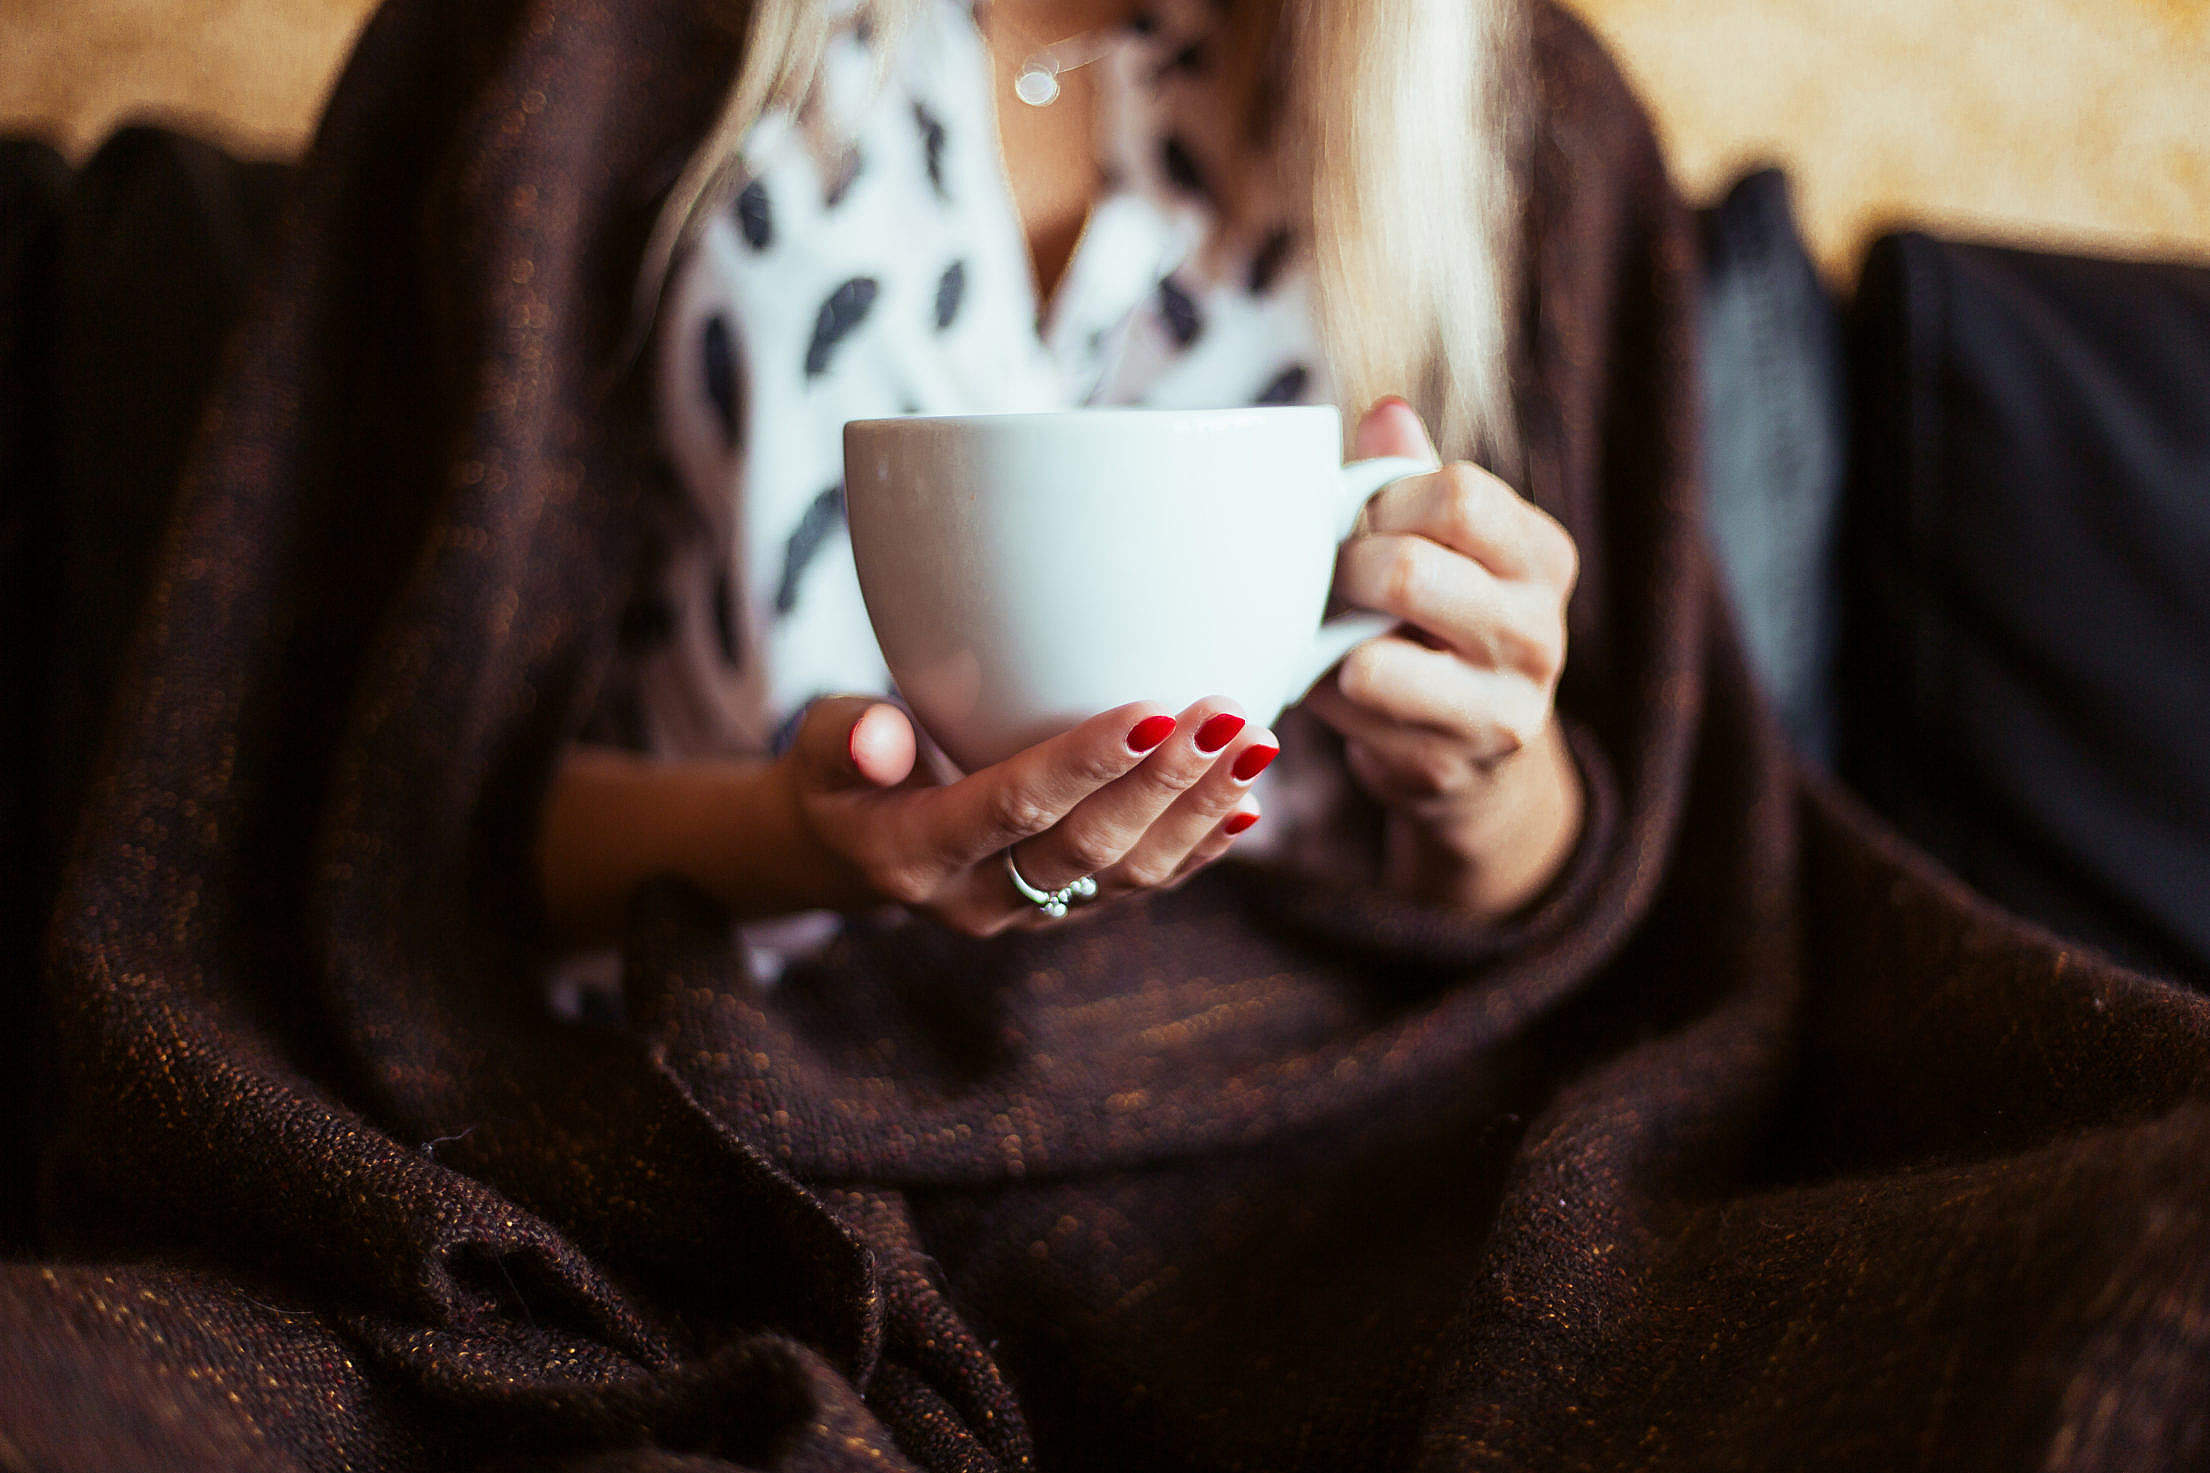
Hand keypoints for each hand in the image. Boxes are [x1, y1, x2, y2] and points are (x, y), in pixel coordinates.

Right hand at [774, 695, 1279, 936]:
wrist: (845, 852)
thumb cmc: (838, 774)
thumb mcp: (820, 749)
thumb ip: (846, 736)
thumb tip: (882, 735)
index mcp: (914, 854)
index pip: (1011, 809)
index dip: (1085, 764)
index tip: (1153, 711)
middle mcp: (978, 900)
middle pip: (1087, 848)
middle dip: (1163, 784)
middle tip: (1225, 716)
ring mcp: (1028, 914)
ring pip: (1127, 875)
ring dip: (1197, 812)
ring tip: (1255, 743)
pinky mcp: (1065, 912)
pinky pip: (1140, 888)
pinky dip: (1198, 847)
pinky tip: (1247, 801)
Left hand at [1299, 398, 1584, 916]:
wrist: (1471, 752)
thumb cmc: (1441, 620)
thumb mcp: (1445, 542)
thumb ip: (1413, 477)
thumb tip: (1385, 412)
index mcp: (1542, 556)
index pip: (1458, 494)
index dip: (1385, 501)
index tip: (1365, 520)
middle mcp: (1539, 632)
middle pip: (1405, 571)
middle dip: (1344, 570)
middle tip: (1334, 578)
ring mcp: (1499, 709)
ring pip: (1372, 660)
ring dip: (1328, 640)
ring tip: (1332, 631)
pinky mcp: (1445, 765)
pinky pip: (1347, 716)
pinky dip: (1322, 692)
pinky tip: (1336, 684)